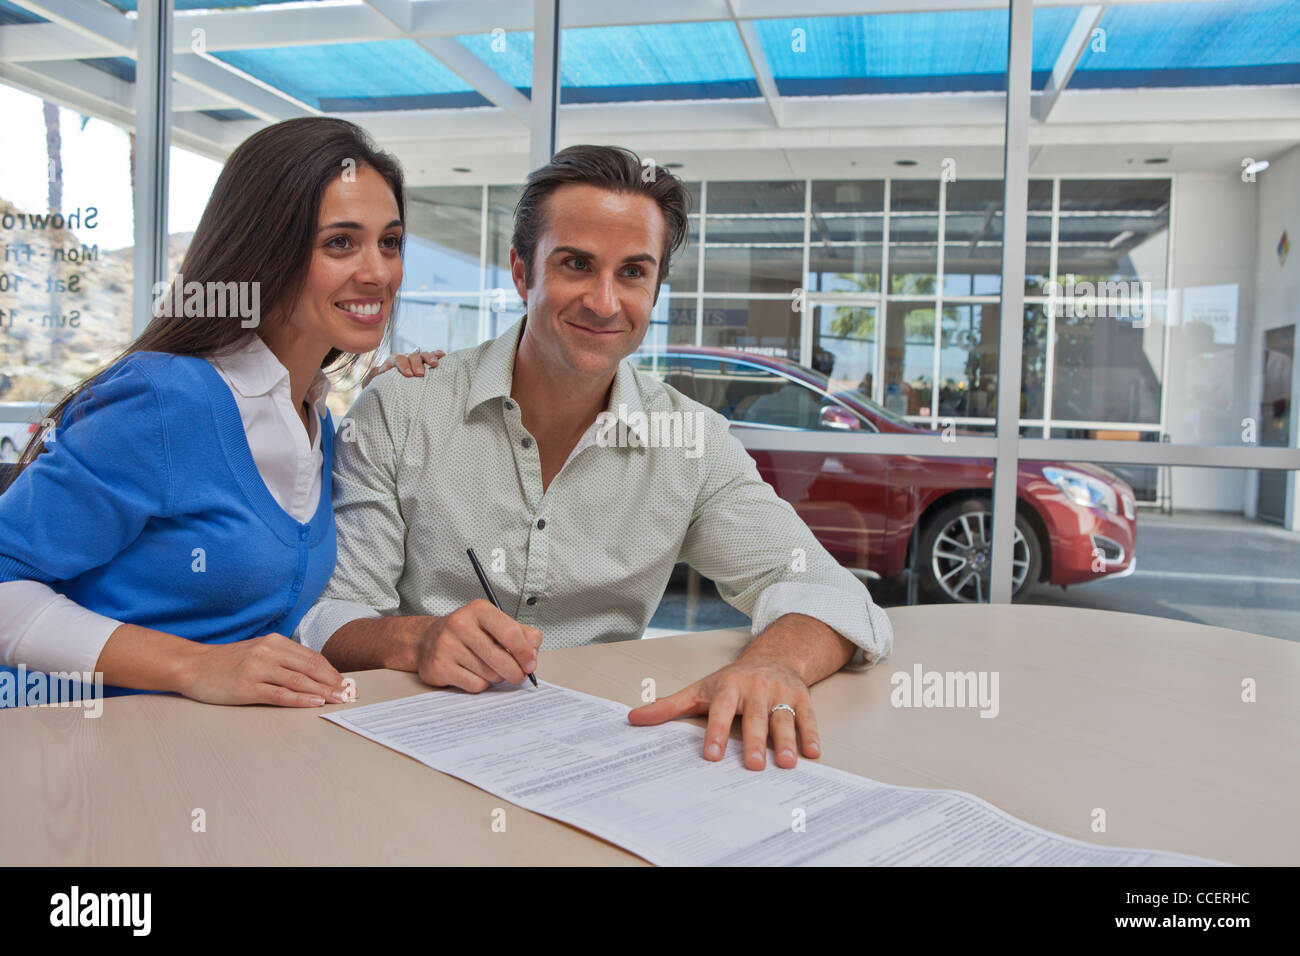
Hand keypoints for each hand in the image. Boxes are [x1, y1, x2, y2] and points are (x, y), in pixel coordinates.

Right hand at [178, 633, 352, 706]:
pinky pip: (280, 694)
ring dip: (323, 692)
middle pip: (310, 668)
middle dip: (333, 682)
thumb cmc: (228, 661)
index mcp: (274, 642)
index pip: (311, 657)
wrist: (193, 666)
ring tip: (339, 700)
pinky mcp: (247, 688)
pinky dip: (301, 699)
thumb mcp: (258, 651)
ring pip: (299, 681)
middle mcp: (268, 652)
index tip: (346, 682)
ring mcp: (257, 670)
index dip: (332, 671)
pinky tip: (315, 703)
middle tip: (349, 693)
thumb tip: (314, 673)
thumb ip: (282, 658)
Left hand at [363, 349, 443, 385]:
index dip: (402, 366)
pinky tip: (443, 356)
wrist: (390, 387)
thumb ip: (373, 377)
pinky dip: (437, 354)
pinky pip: (432, 355)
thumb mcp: (374, 383)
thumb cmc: (383, 387)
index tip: (408, 375)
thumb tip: (379, 371)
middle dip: (416, 364)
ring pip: (422, 355)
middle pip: (411, 357)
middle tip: (419, 374)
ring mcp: (416, 359)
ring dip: (428, 358)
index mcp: (392, 361)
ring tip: (434, 365)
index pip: (396, 360)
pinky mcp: (426, 362)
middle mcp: (405, 358)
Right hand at [410, 599, 541, 692]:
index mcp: (479, 610)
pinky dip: (480, 683)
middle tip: (518, 675)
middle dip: (515, 672)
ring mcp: (448, 646)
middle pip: (502, 659)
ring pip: (490, 674)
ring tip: (489, 668)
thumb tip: (533, 655)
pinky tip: (473, 673)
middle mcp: (461, 625)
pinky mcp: (440, 667)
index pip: (510, 632)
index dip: (525, 652)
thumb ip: (522, 634)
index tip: (530, 664)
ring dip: (496, 677)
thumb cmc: (467, 632)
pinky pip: (475, 685)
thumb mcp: (495, 623)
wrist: (427, 640)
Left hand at [627, 658, 819, 769]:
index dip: (716, 732)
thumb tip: (634, 719)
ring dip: (786, 741)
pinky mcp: (801, 697)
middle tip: (753, 765)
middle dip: (755, 741)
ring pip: (783, 718)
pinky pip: (807, 716)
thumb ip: (669, 707)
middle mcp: (756, 688)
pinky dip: (811, 734)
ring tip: (787, 763)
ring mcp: (780, 692)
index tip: (712, 755)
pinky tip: (812, 752)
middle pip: (755, 717)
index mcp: (728, 687)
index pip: (721, 711)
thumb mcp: (699, 690)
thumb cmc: (732, 681)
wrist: (772, 657)